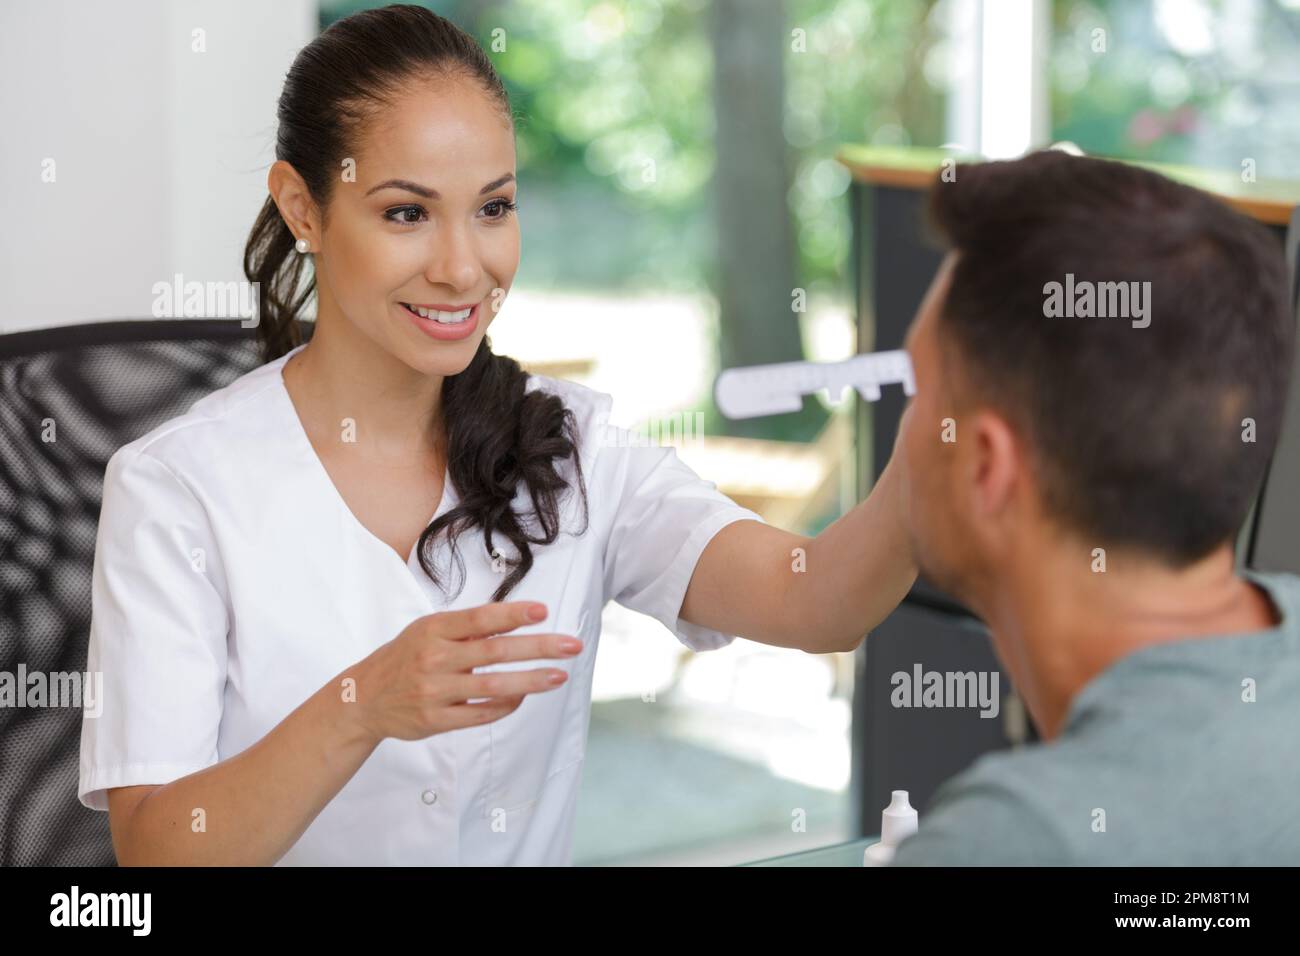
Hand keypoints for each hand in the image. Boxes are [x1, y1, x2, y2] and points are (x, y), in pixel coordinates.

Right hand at [344, 601, 581, 743]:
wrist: (362, 698)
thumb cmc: (405, 658)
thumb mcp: (428, 630)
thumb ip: (466, 627)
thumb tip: (516, 618)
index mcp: (434, 629)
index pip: (480, 619)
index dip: (513, 614)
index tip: (543, 612)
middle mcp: (435, 658)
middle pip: (495, 651)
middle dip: (538, 648)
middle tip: (571, 646)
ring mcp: (435, 691)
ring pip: (493, 686)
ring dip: (531, 680)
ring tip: (559, 676)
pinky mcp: (436, 720)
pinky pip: (481, 714)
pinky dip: (507, 705)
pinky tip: (525, 696)